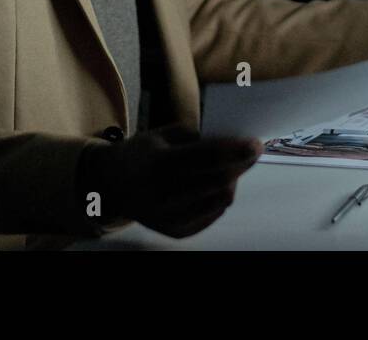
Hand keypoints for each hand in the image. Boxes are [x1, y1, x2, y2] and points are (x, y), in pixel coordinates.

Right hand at [78, 124, 261, 237]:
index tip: (256, 142)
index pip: (207, 157)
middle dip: (241, 164)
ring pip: (220, 200)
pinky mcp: (175, 232)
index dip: (235, 150)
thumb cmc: (144, 153)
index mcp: (158, 164)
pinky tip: (217, 184)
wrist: (112, 185)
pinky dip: (220, 197)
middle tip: (253, 151)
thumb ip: (197, 137)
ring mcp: (169, 218)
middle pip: (218, 181)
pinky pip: (212, 215)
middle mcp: (162, 195)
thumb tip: (235, 142)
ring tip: (232, 167)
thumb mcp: (163, 134)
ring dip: (232, 181)